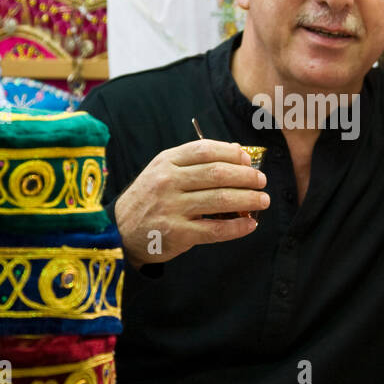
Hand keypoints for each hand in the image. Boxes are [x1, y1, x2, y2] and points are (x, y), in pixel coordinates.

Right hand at [114, 139, 269, 267]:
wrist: (120, 230)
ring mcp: (172, 208)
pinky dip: (237, 227)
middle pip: (217, 173)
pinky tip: (250, 224)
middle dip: (246, 176)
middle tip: (262, 181)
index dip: (232, 154)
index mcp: (166, 162)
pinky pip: (215, 229)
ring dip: (248, 200)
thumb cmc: (149, 197)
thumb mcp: (163, 171)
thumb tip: (238, 151)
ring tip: (263, 201)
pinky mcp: (177, 233)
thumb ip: (195, 161)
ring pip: (220, 200)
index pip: (205, 150)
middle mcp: (168, 181)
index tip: (248, 160)